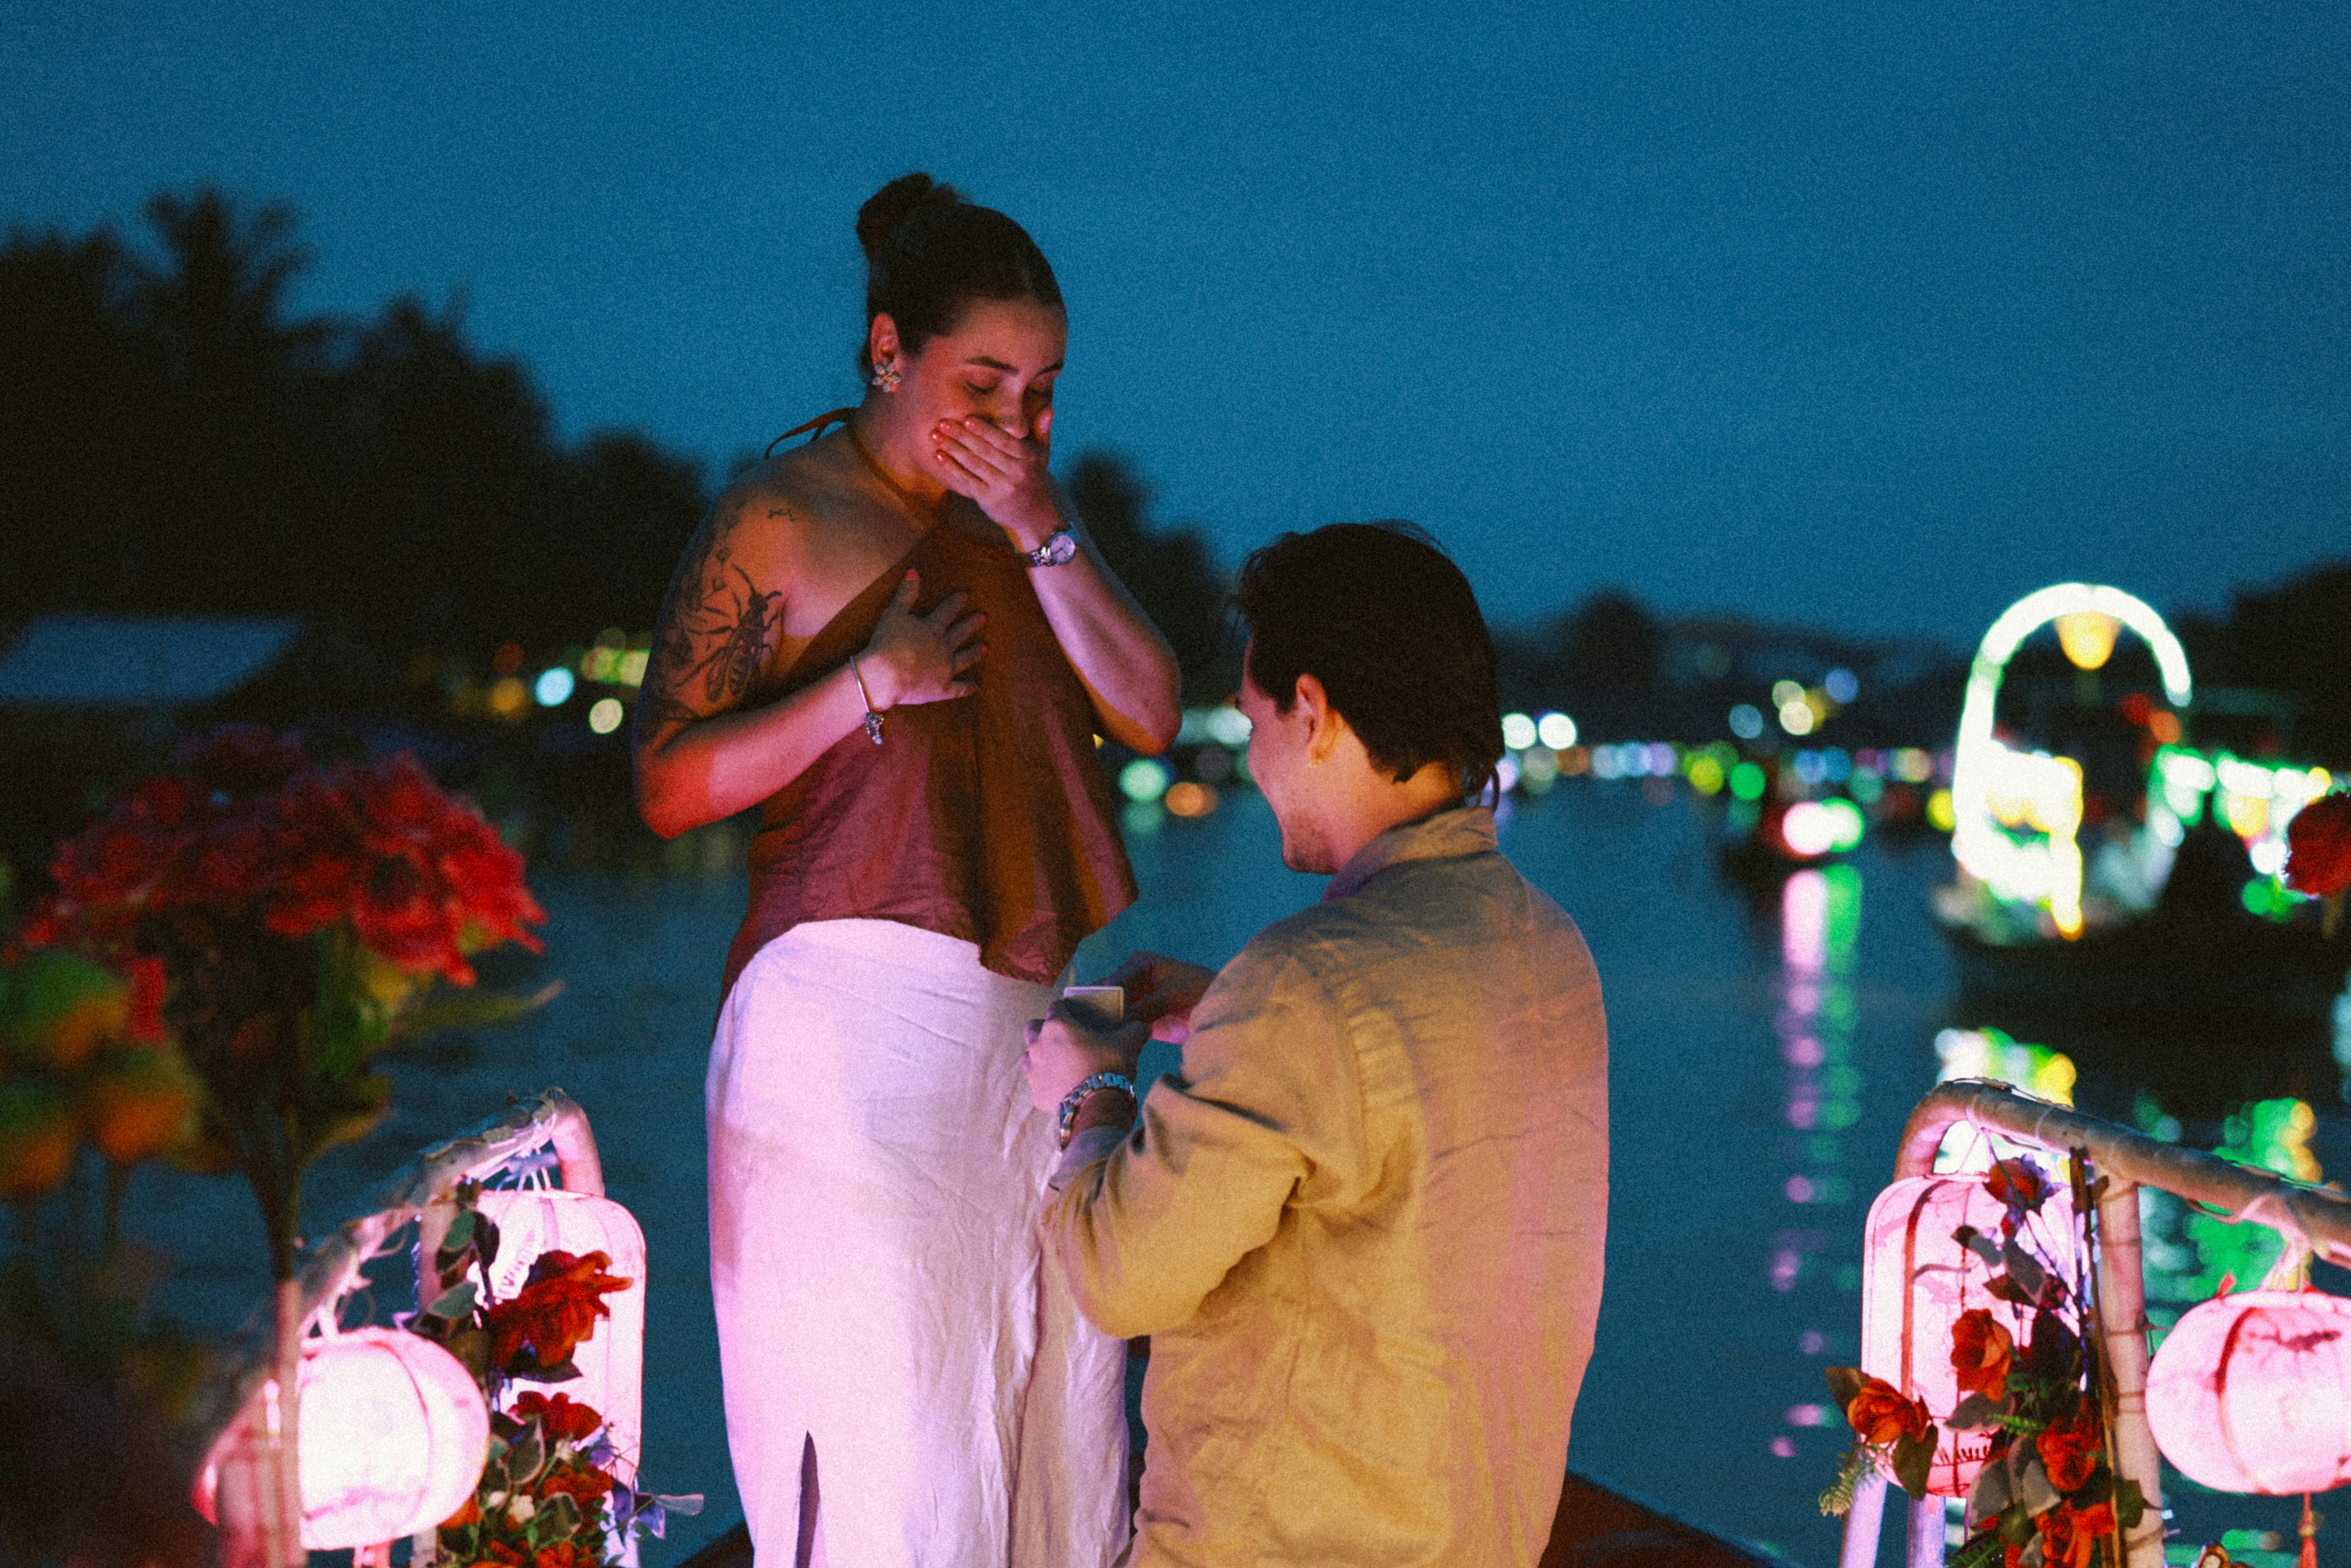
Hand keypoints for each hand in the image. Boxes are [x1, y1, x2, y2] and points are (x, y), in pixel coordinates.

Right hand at [858, 570, 985, 706]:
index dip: (956, 602)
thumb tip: (914, 571)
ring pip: (964, 658)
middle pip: (961, 633)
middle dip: (972, 624)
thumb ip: (906, 593)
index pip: (947, 611)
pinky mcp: (942, 689)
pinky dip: (967, 687)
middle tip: (984, 617)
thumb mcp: (894, 613)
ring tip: (985, 647)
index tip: (966, 595)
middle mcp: (943, 648)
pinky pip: (958, 688)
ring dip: (974, 652)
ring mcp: (945, 669)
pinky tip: (975, 686)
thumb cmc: (886, 643)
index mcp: (933, 629)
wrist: (885, 675)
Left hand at [932, 409, 1062, 548]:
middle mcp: (1016, 473)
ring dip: (952, 449)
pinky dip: (952, 468)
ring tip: (935, 436)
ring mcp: (1001, 488)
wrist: (1034, 515)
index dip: (985, 431)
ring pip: (974, 465)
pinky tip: (939, 456)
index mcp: (1028, 458)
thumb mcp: (1042, 455)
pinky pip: (967, 481)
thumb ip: (1042, 431)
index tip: (967, 419)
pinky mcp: (988, 500)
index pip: (1003, 441)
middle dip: (961, 435)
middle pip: (985, 451)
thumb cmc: (1033, 477)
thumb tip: (1049, 409)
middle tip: (942, 422)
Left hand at [1021, 1001, 1146, 1115]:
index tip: (1077, 1016)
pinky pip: (1037, 1083)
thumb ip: (1135, 1029)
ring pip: (1029, 1055)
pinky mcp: (1035, 1094)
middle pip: (1033, 1027)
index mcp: (1058, 1026)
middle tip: (1065, 1039)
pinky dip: (1046, 1083)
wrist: (1097, 1108)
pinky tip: (1063, 1088)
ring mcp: (1034, 1071)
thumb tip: (1141, 1026)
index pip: (1056, 1006)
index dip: (1067, 1009)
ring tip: (1062, 1064)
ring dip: (1041, 1056)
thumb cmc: (1110, 1067)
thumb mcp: (1129, 1042)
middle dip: (1044, 1029)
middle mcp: (1039, 1045)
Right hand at [1102, 951, 1215, 1044]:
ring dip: (1107, 1024)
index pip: (1113, 982)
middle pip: (1107, 995)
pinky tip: (1112, 1043)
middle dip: (1101, 1012)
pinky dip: (1118, 1033)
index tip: (1101, 1019)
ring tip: (1101, 1039)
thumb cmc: (1200, 991)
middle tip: (1095, 1031)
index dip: (1105, 999)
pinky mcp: (1139, 1018)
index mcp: (1138, 963)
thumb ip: (1145, 1007)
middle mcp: (1131, 979)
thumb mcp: (1171, 996)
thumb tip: (1120, 1020)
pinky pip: (1122, 1025)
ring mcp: (1134, 999)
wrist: (1219, 1007)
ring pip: (1111, 1011)